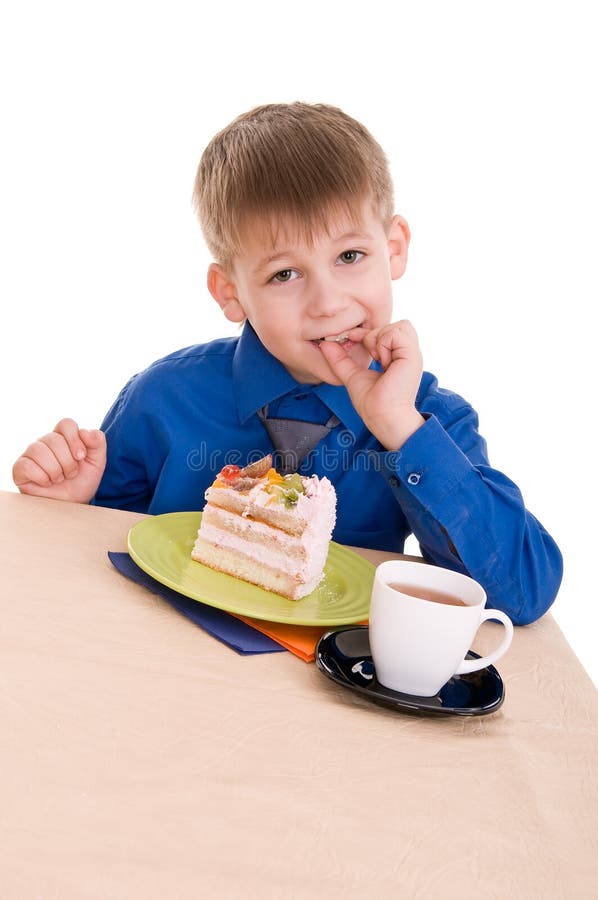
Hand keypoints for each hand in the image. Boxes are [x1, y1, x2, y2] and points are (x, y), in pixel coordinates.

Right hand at [13, 418, 106, 503]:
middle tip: (71, 474)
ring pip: (38, 450)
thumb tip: (85, 431)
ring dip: (55, 470)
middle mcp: (46, 442)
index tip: (81, 457)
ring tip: (59, 479)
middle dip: (67, 461)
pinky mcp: (20, 468)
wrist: (72, 503)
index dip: (75, 439)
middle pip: (53, 439)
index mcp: (64, 436)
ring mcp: (31, 454)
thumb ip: (97, 442)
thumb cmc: (83, 481)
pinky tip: (47, 483)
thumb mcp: (97, 462)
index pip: (66, 424)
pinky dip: (42, 477)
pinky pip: (27, 465)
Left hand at [318, 320, 424, 449]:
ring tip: (379, 360)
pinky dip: (384, 343)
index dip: (367, 331)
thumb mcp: (352, 375)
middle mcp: (407, 354)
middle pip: (395, 324)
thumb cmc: (372, 404)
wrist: (383, 418)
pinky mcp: (412, 356)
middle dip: (376, 335)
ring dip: (381, 339)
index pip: (386, 331)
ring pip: (398, 325)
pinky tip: (383, 361)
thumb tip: (326, 344)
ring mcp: (412, 354)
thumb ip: (341, 359)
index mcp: (398, 358)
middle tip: (372, 357)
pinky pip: (397, 333)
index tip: (352, 337)